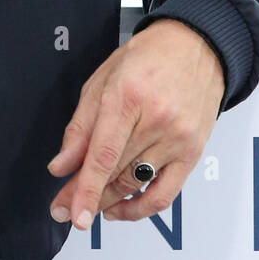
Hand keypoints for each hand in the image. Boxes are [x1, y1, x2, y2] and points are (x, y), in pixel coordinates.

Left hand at [46, 18, 225, 229]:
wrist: (196, 45)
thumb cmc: (148, 56)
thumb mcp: (102, 79)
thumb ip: (80, 125)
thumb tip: (62, 164)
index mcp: (128, 95)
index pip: (103, 154)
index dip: (84, 189)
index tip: (70, 213)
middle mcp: (156, 119)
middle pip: (115, 172)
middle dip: (86, 195)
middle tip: (64, 206)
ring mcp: (178, 138)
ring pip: (135, 184)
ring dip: (109, 201)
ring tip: (90, 203)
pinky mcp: (193, 152)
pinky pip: (165, 194)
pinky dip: (141, 208)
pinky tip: (121, 208)